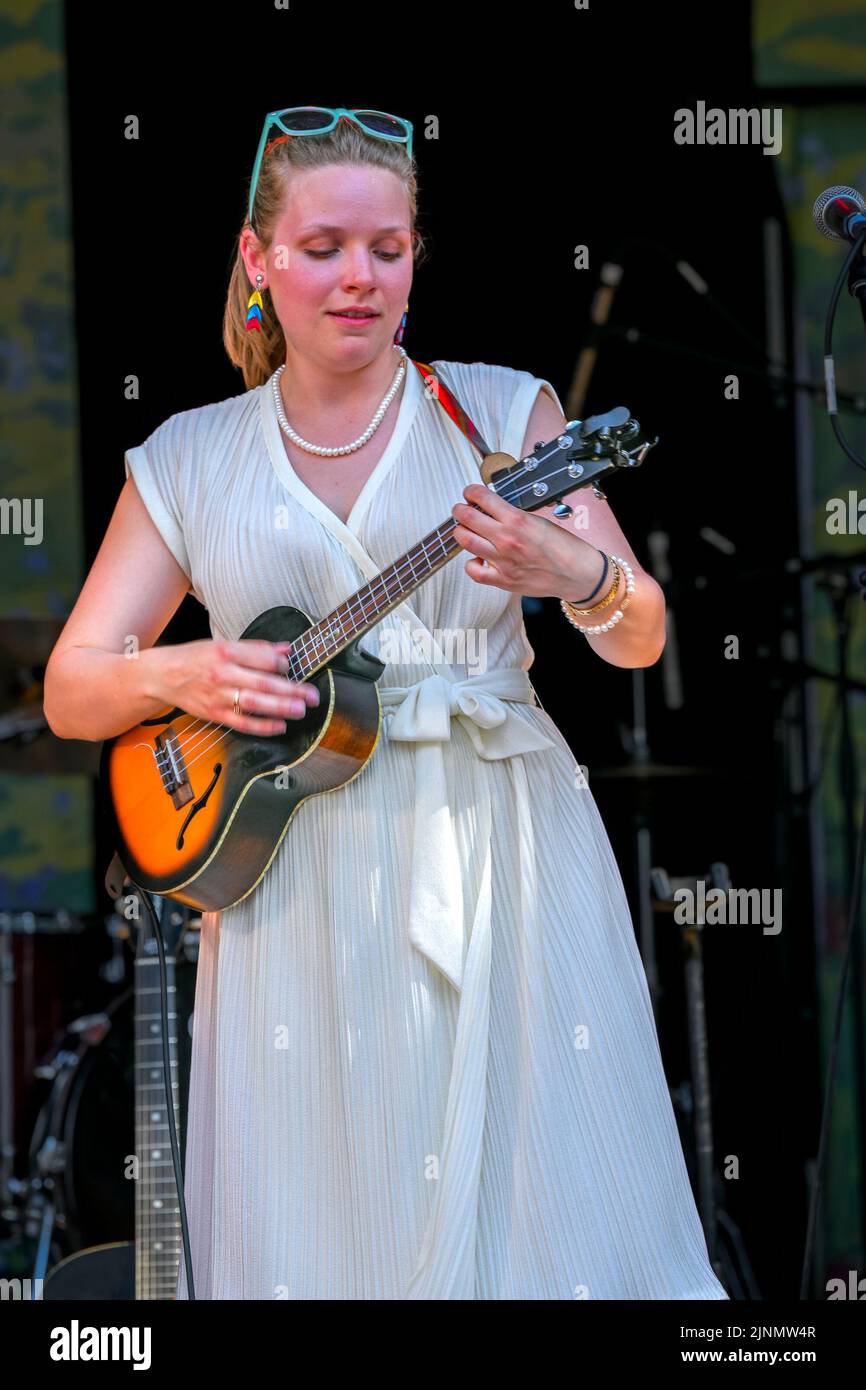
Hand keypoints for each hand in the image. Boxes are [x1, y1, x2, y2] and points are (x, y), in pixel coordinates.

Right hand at [146, 638, 320, 735]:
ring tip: (301, 709)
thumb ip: (255, 648)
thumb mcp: (222, 645)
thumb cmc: (194, 658)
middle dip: (291, 690)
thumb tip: (285, 650)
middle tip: (312, 696)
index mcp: (226, 652)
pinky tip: (280, 726)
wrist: (162, 676)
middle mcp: (222, 673)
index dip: (283, 665)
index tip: (292, 668)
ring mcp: (218, 696)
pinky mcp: (215, 714)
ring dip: (281, 708)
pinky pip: (242, 723)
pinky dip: (263, 726)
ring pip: (255, 703)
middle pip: (263, 682)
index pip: (263, 658)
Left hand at [451, 484, 603, 598]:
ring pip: (465, 541)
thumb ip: (515, 516)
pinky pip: (474, 571)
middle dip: (460, 510)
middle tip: (460, 509)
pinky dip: (471, 563)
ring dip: (460, 532)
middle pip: (467, 518)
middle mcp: (507, 540)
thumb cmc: (565, 548)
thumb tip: (493, 510)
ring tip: (463, 529)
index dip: (471, 492)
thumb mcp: (540, 521)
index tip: (470, 492)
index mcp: (518, 521)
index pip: (483, 498)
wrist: (578, 574)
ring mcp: (503, 561)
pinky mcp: (503, 580)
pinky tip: (477, 558)